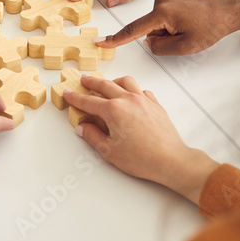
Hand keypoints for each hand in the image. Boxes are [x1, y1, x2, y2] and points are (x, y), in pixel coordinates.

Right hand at [64, 75, 218, 203]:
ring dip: (113, 81)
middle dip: (92, 82)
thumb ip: (93, 136)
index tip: (68, 93)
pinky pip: (141, 90)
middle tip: (84, 80)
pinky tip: (130, 97)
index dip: (75, 97)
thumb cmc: (143, 158)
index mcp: (114, 111)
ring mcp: (143, 100)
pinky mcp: (155, 105)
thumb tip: (82, 128)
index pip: (89, 101)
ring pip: (125, 81)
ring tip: (108, 84)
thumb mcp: (110, 151)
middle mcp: (128, 100)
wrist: (171, 160)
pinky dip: (132, 90)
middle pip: (105, 85)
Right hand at [99, 0, 239, 55]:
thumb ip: (161, 47)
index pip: (134, 29)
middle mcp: (161, 0)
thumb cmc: (211, 27)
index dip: (117, 39)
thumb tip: (149, 42)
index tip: (101, 42)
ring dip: (169, 27)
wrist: (228, 10)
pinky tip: (190, 18)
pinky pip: (166, 12)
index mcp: (162, 13)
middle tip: (186, 34)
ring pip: (158, 20)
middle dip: (163, 35)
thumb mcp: (185, 46)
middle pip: (150, 26)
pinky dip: (174, 19)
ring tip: (190, 25)